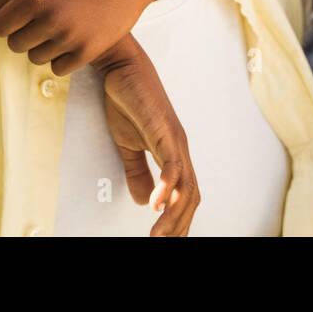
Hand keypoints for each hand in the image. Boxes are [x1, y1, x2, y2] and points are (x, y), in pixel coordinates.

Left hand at [0, 0, 151, 75]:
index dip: (3, 21)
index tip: (14, 16)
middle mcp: (51, 20)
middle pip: (15, 44)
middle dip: (21, 35)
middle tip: (35, 24)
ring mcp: (70, 38)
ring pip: (36, 58)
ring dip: (40, 47)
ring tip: (53, 31)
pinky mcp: (88, 52)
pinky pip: (58, 68)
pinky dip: (59, 58)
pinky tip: (67, 41)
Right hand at [93, 37, 199, 236]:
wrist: (122, 67)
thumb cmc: (127, 100)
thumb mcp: (127, 144)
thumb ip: (137, 172)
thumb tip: (142, 201)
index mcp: (173, 153)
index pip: (185, 194)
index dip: (178, 219)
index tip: (166, 238)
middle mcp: (180, 148)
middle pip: (190, 196)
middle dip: (179, 224)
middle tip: (162, 243)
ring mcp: (174, 139)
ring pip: (183, 185)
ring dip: (172, 213)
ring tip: (159, 234)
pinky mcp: (164, 129)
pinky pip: (170, 163)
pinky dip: (165, 185)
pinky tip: (155, 203)